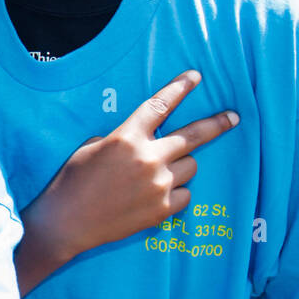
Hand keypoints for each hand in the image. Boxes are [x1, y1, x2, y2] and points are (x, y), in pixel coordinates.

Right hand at [27, 70, 238, 261]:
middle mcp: (148, 158)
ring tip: (157, 174)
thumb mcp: (91, 148)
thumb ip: (123, 140)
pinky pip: (185, 193)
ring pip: (190, 166)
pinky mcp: (163, 209)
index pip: (159, 105)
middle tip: (232, 117)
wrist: (66, 222)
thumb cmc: (72, 181)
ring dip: (179, 165)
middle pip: (193, 136)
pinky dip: (175, 192)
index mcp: (126, 137)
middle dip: (216, 124)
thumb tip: (145, 141)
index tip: (196, 77)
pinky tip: (154, 195)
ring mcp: (159, 185)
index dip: (179, 88)